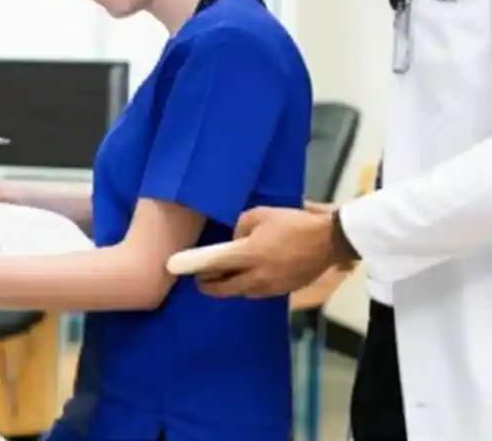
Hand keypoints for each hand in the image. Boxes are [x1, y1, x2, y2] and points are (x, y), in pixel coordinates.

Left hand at [195, 207, 339, 298]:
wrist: (330, 240)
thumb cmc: (293, 223)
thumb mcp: (261, 215)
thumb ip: (240, 227)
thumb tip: (234, 240)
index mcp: (249, 255)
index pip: (214, 264)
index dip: (194, 268)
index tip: (177, 268)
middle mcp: (257, 276)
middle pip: (225, 289)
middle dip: (209, 285)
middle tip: (202, 278)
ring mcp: (272, 287)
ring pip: (242, 292)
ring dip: (230, 287)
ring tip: (226, 275)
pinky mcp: (285, 291)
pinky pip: (259, 292)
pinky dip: (250, 286)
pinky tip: (251, 276)